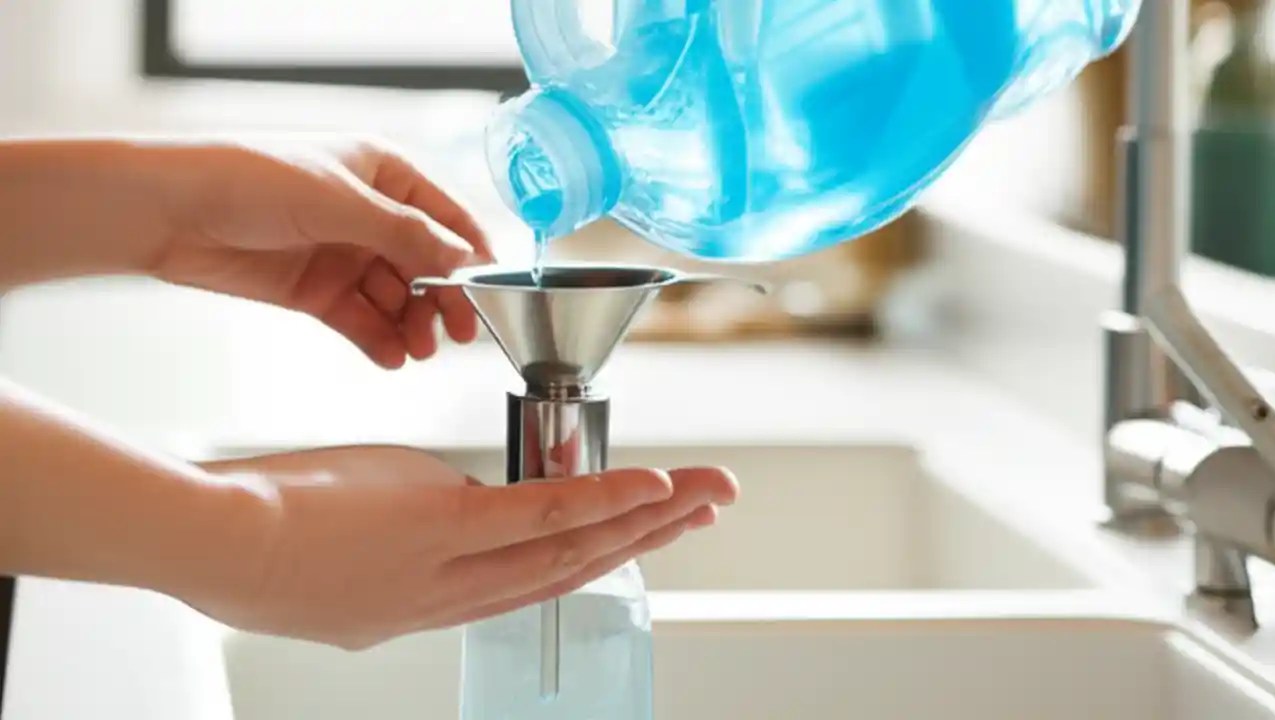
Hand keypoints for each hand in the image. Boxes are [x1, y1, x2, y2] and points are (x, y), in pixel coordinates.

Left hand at [150, 136, 493, 368]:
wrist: (168, 211)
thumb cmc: (249, 179)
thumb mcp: (340, 202)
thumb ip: (406, 235)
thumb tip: (465, 261)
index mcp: (384, 174)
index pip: (447, 218)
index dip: (471, 257)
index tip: (491, 296)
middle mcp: (369, 214)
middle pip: (426, 265)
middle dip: (442, 300)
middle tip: (457, 335)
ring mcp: (342, 254)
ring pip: (396, 297)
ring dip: (411, 324)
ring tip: (417, 349)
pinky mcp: (315, 291)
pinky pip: (360, 319)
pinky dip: (378, 339)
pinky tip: (390, 356)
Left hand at [190, 446, 737, 650]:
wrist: (212, 538)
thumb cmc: (265, 530)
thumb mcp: (351, 544)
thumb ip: (413, 532)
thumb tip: (450, 505)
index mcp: (428, 601)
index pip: (530, 581)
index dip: (597, 558)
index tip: (641, 536)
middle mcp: (451, 598)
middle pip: (571, 571)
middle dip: (647, 541)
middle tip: (706, 514)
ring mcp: (452, 566)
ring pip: (571, 547)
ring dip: (647, 520)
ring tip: (703, 499)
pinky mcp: (442, 526)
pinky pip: (542, 515)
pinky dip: (605, 499)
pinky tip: (652, 485)